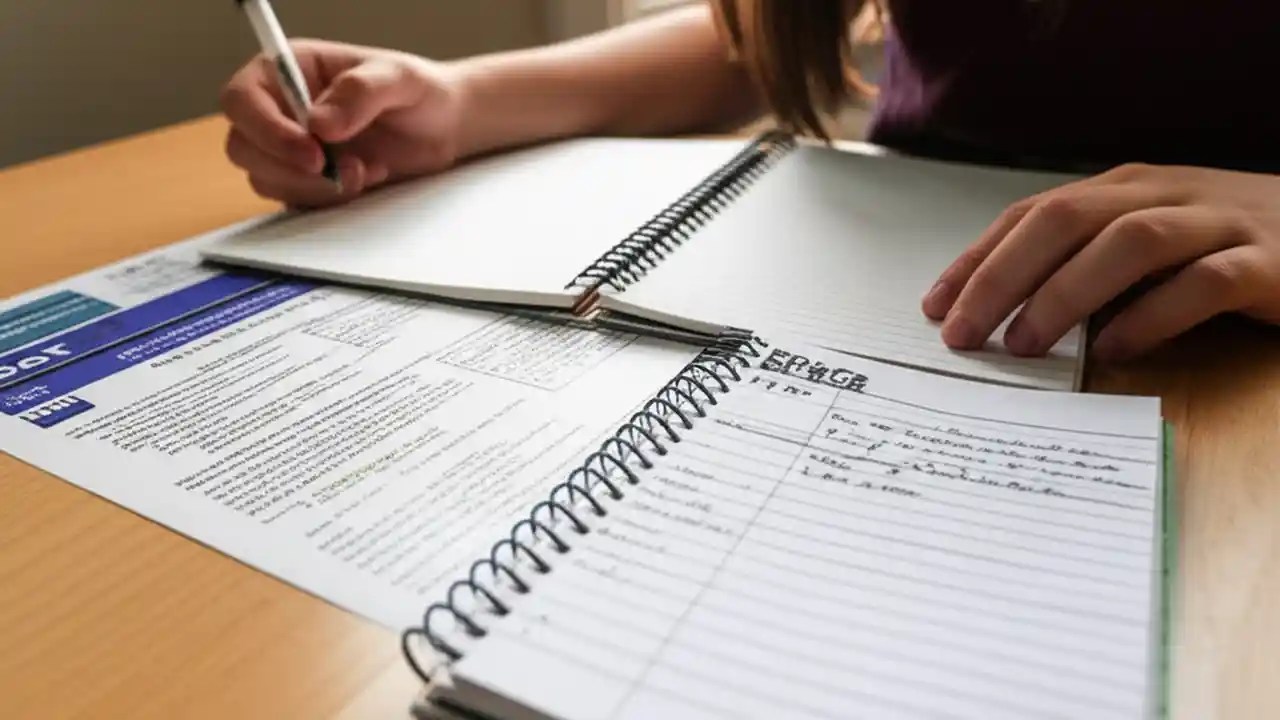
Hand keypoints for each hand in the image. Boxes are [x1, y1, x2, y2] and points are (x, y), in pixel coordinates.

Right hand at [220, 40, 467, 207]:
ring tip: (366, 171)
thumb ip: (360, 92)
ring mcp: (290, 149)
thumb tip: (318, 123)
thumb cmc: (419, 91)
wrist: (444, 128)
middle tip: (346, 170)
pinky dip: (328, 201)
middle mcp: (280, 110)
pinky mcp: (307, 182)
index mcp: (289, 71)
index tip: (311, 152)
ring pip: (266, 180)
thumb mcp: (399, 78)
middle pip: (244, 147)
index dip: (265, 129)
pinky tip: (366, 181)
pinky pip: (295, 202)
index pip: (242, 99)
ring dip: (314, 187)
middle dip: (290, 168)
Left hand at [922, 163, 1279, 360]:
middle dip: (1002, 276)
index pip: (1033, 213)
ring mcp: (1218, 224)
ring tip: (1023, 345)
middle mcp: (1164, 194)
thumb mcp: (1144, 242)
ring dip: (1065, 294)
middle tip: (962, 333)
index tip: (935, 306)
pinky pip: (1203, 284)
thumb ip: (1082, 261)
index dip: (979, 258)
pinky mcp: (1267, 264)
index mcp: (1124, 187)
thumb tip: (996, 309)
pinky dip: (1151, 317)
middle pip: (1065, 219)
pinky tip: (1113, 352)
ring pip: (1129, 243)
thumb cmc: (1221, 244)